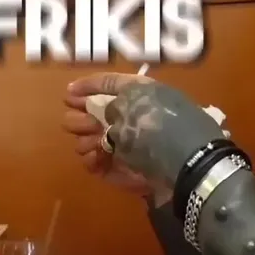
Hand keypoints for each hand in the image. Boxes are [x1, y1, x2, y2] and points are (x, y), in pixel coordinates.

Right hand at [66, 73, 222, 189]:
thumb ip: (112, 105)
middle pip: (97, 113)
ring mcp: (128, 146)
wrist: (186, 166)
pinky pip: (99, 163)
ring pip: (93, 139)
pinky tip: (93, 157)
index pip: (110, 84)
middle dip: (82, 115)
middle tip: (76, 120)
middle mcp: (133, 117)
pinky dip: (92, 160)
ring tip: (89, 142)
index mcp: (140, 94)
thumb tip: (106, 116)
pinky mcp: (124, 170)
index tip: (68, 93)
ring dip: (85, 138)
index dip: (88, 86)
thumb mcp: (134, 102)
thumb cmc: (159, 126)